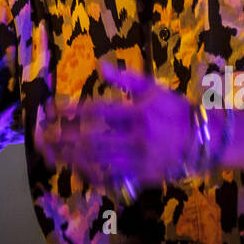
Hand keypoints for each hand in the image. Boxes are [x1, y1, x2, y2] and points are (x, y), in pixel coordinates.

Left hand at [38, 61, 194, 192]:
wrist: (202, 140)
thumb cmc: (174, 109)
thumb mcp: (153, 88)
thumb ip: (126, 78)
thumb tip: (101, 65)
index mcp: (138, 114)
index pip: (98, 112)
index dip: (72, 111)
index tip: (51, 110)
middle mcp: (137, 139)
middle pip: (92, 141)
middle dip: (63, 139)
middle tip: (41, 137)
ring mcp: (139, 161)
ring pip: (97, 162)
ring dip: (70, 158)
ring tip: (49, 154)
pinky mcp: (141, 177)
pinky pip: (110, 178)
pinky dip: (89, 173)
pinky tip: (73, 168)